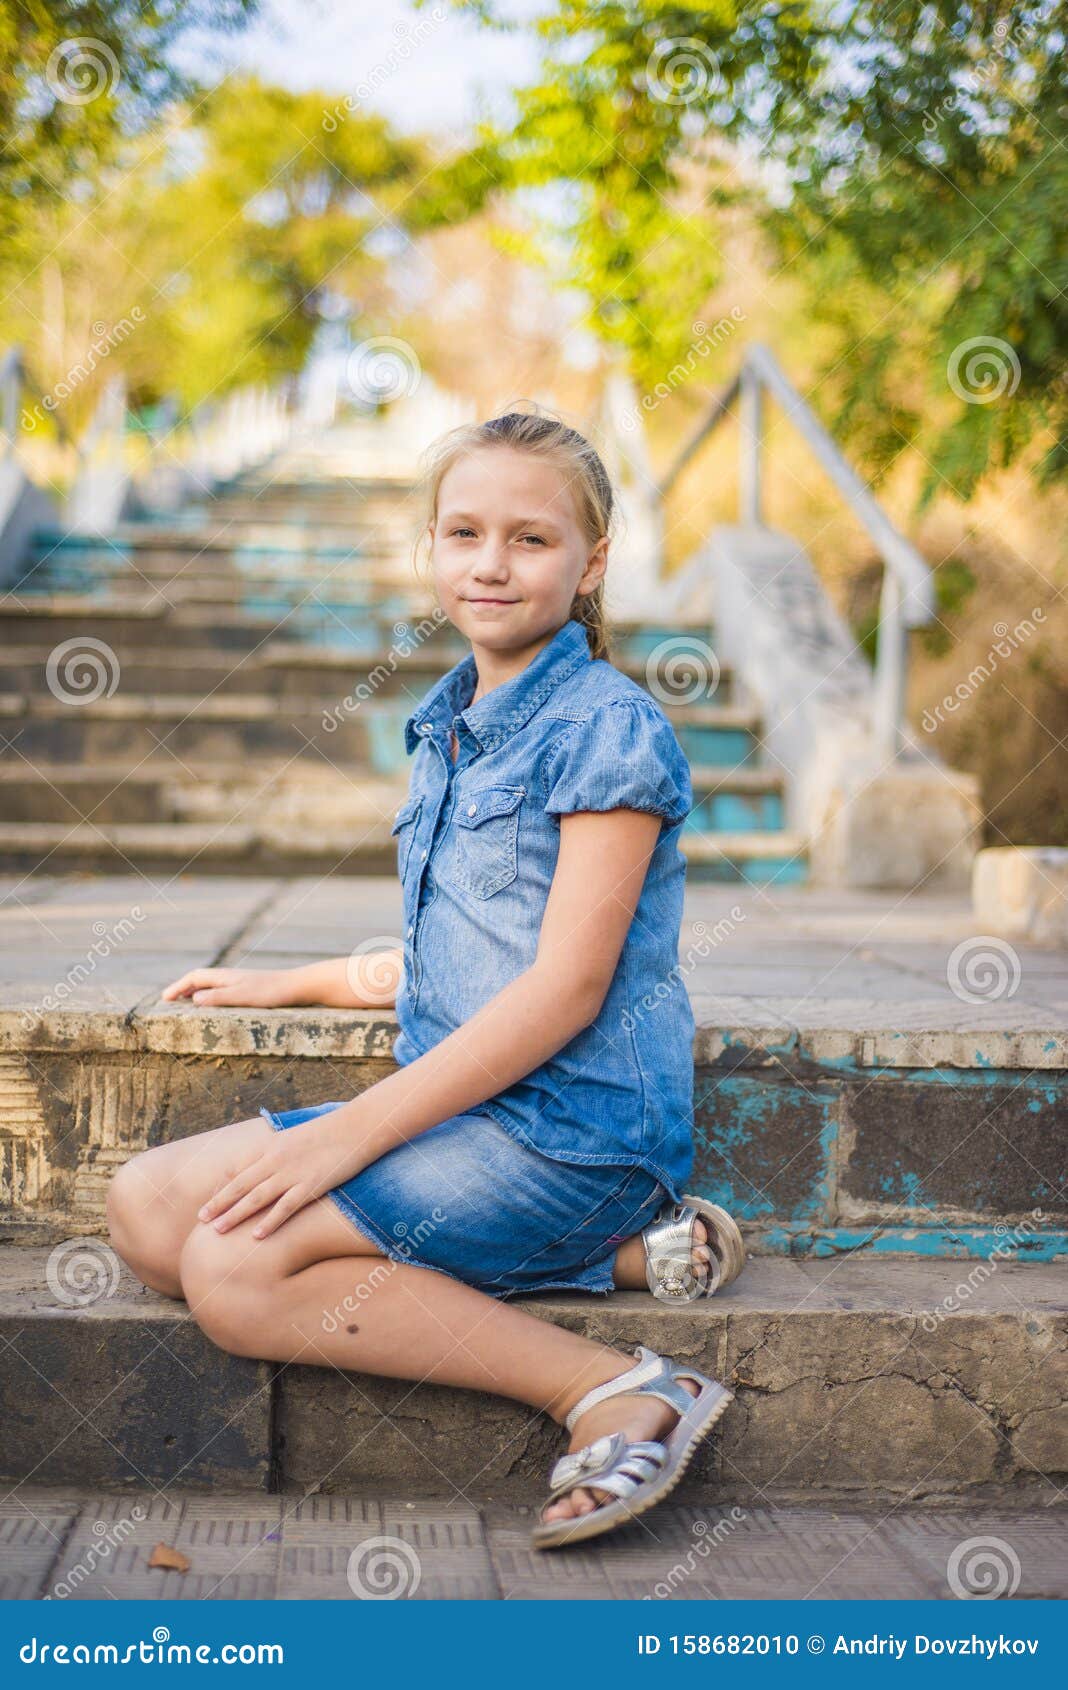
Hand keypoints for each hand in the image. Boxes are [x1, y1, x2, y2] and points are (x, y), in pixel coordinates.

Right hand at [161, 966, 294, 1007]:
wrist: (297, 986)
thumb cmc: (271, 992)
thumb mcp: (241, 997)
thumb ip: (218, 998)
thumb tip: (194, 999)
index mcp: (225, 976)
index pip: (194, 977)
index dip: (178, 987)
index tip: (164, 998)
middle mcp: (230, 977)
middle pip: (200, 979)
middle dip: (183, 988)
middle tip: (169, 1001)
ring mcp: (240, 982)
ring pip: (211, 985)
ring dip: (196, 992)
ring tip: (186, 1004)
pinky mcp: (249, 990)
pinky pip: (222, 991)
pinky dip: (210, 997)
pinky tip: (216, 1007)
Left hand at [197, 1110, 364, 1237]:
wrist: (355, 1127)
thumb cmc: (327, 1133)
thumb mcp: (294, 1138)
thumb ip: (276, 1152)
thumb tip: (264, 1167)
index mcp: (271, 1148)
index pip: (238, 1171)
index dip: (221, 1188)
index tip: (207, 1203)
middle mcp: (276, 1161)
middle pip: (241, 1186)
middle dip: (219, 1203)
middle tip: (201, 1220)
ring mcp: (293, 1174)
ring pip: (257, 1198)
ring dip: (235, 1214)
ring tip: (217, 1230)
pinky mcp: (311, 1185)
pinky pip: (286, 1207)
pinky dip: (270, 1221)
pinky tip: (256, 1235)